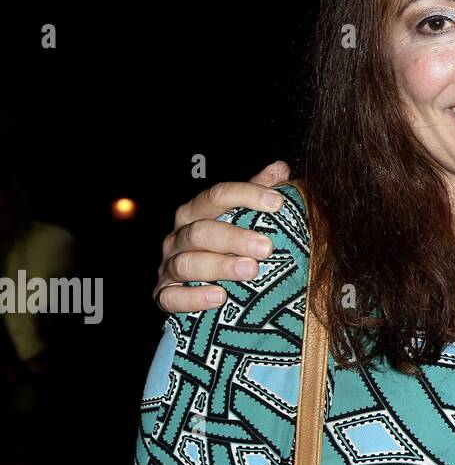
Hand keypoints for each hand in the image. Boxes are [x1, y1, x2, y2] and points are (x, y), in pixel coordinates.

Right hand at [153, 161, 290, 313]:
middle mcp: (179, 236)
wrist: (201, 286)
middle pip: (201, 231)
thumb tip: (280, 167)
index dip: (246, 195)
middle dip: (234, 238)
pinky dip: (193, 297)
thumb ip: (259, 192)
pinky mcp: (163, 295)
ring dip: (219, 266)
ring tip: (251, 271)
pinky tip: (219, 297)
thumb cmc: (229, 244)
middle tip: (266, 248)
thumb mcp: (244, 216)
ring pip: (187, 263)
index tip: (277, 202)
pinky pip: (171, 297)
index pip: (217, 195)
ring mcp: (168, 266)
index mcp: (197, 211)